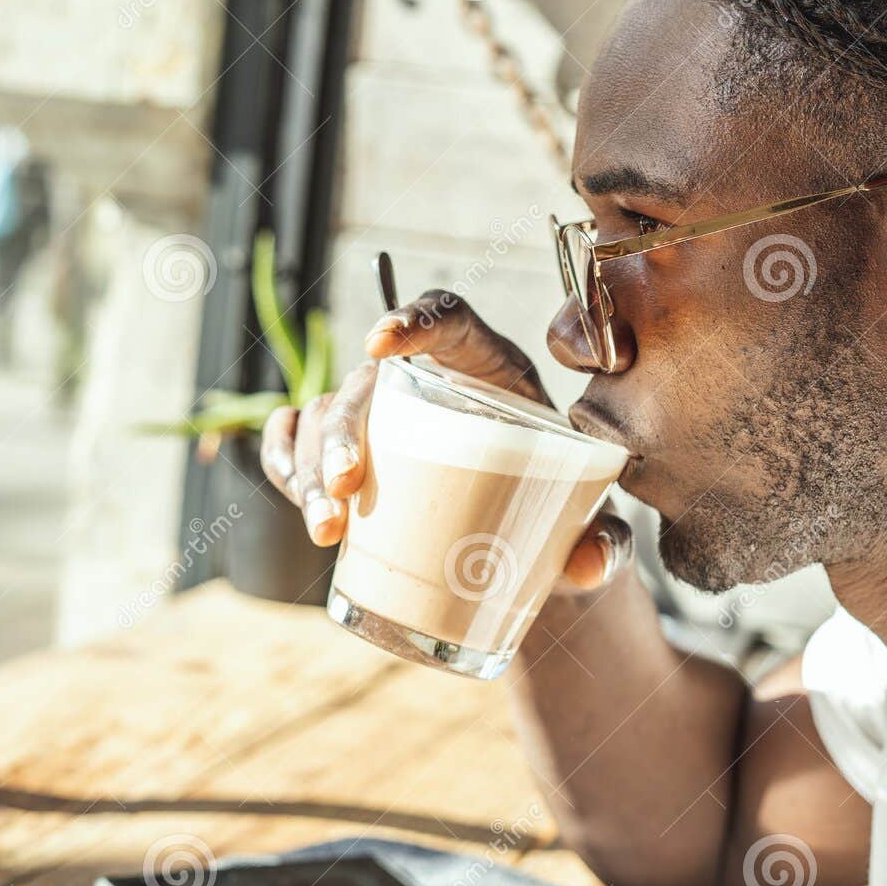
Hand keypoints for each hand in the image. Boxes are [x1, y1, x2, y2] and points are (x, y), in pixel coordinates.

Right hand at [258, 290, 631, 592]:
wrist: (531, 548)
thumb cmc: (565, 514)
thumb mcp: (591, 526)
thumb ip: (605, 543)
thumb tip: (590, 568)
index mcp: (493, 372)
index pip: (451, 317)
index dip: (415, 317)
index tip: (381, 346)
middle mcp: (429, 384)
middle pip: (370, 384)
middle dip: (343, 432)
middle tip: (343, 490)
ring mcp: (382, 417)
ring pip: (323, 415)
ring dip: (308, 467)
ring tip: (327, 529)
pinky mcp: (350, 453)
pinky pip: (293, 439)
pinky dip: (281, 460)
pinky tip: (293, 495)